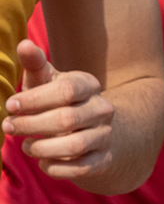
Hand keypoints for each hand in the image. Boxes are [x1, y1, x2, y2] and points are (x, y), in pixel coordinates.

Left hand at [2, 41, 118, 180]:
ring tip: (26, 145)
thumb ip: (35, 64)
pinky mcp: (102, 159)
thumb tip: (23, 44)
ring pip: (74, 146)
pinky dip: (55, 167)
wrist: (94, 129)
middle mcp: (102, 109)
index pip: (66, 90)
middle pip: (67, 119)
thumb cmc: (59, 102)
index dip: (35, 99)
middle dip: (31, 125)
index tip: (11, 105)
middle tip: (9, 126)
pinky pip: (79, 168)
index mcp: (90, 86)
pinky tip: (43, 160)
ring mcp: (105, 135)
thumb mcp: (48, 81)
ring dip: (41, 148)